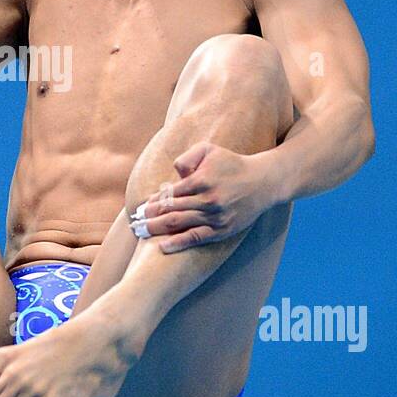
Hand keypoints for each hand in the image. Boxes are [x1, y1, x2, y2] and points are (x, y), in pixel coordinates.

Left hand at [131, 141, 276, 250]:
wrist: (263, 182)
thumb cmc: (232, 164)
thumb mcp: (209, 150)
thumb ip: (187, 158)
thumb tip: (174, 174)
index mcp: (201, 180)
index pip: (170, 193)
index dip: (154, 202)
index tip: (141, 208)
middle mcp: (207, 200)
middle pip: (170, 210)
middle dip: (150, 217)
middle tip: (134, 223)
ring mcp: (215, 217)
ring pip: (180, 224)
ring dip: (157, 229)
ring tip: (141, 232)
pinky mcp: (222, 230)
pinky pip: (196, 238)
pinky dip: (178, 243)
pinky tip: (163, 247)